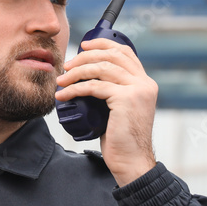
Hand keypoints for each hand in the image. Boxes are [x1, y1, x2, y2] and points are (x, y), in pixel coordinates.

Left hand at [55, 37, 157, 185]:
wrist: (131, 161)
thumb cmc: (121, 140)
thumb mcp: (120, 110)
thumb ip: (113, 92)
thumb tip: (89, 79)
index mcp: (145, 83)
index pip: (125, 52)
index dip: (104, 44)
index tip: (84, 46)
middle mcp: (144, 83)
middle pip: (112, 56)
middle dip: (86, 56)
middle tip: (67, 64)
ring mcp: (137, 90)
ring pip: (101, 68)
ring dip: (76, 72)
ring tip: (61, 80)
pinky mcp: (126, 99)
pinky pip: (95, 86)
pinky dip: (75, 88)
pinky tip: (64, 94)